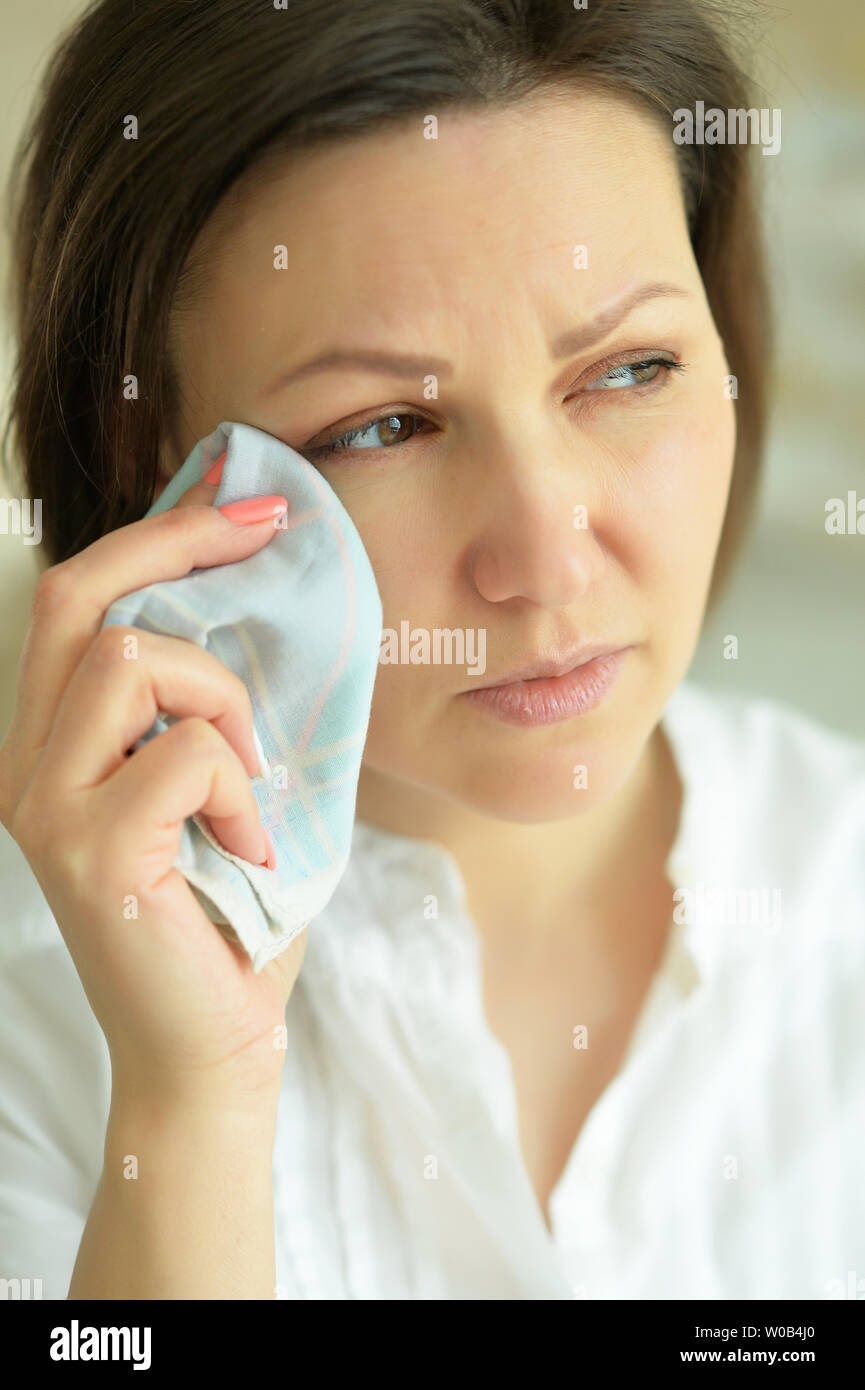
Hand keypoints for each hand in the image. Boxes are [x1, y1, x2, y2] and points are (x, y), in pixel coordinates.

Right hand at [0, 459, 304, 1110]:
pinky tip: (248, 846)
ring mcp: (47, 805)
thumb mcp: (224, 786)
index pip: (81, 597)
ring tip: (252, 781)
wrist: (210, 1048)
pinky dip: (241, 788)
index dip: (158, 530)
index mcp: (57, 740)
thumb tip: (272, 593)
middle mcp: (29, 762)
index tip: (241, 498)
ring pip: (138, 660)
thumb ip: (217, 703)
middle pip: (84, 597)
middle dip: (181, 541)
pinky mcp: (88, 851)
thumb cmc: (228, 915)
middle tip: (266, 525)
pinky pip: (188, 753)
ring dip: (226, 702)